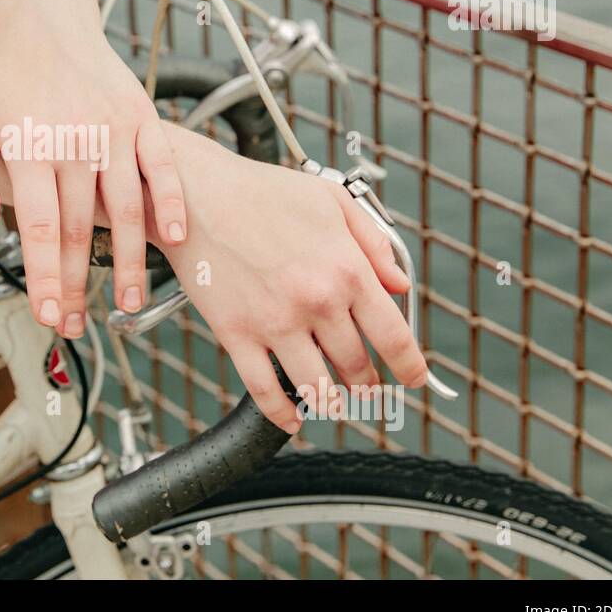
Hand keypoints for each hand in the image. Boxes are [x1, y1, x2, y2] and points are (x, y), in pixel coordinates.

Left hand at [0, 0, 187, 338]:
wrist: (46, 16)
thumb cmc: (2, 74)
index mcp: (28, 144)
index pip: (37, 227)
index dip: (45, 277)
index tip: (50, 316)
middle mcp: (74, 138)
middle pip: (79, 228)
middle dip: (78, 283)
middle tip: (76, 325)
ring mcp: (114, 127)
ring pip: (126, 208)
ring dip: (127, 262)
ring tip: (125, 304)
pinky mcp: (143, 117)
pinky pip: (163, 168)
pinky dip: (170, 205)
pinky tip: (171, 241)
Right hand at [156, 127, 426, 432]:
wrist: (196, 195)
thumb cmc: (263, 192)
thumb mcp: (333, 200)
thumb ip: (373, 243)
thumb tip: (400, 284)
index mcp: (347, 269)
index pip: (394, 337)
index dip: (411, 367)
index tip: (415, 379)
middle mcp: (317, 302)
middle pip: (357, 367)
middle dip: (368, 383)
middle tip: (368, 386)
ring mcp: (276, 323)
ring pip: (317, 388)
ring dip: (333, 404)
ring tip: (336, 405)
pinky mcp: (236, 334)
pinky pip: (265, 390)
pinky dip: (282, 414)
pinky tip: (291, 420)